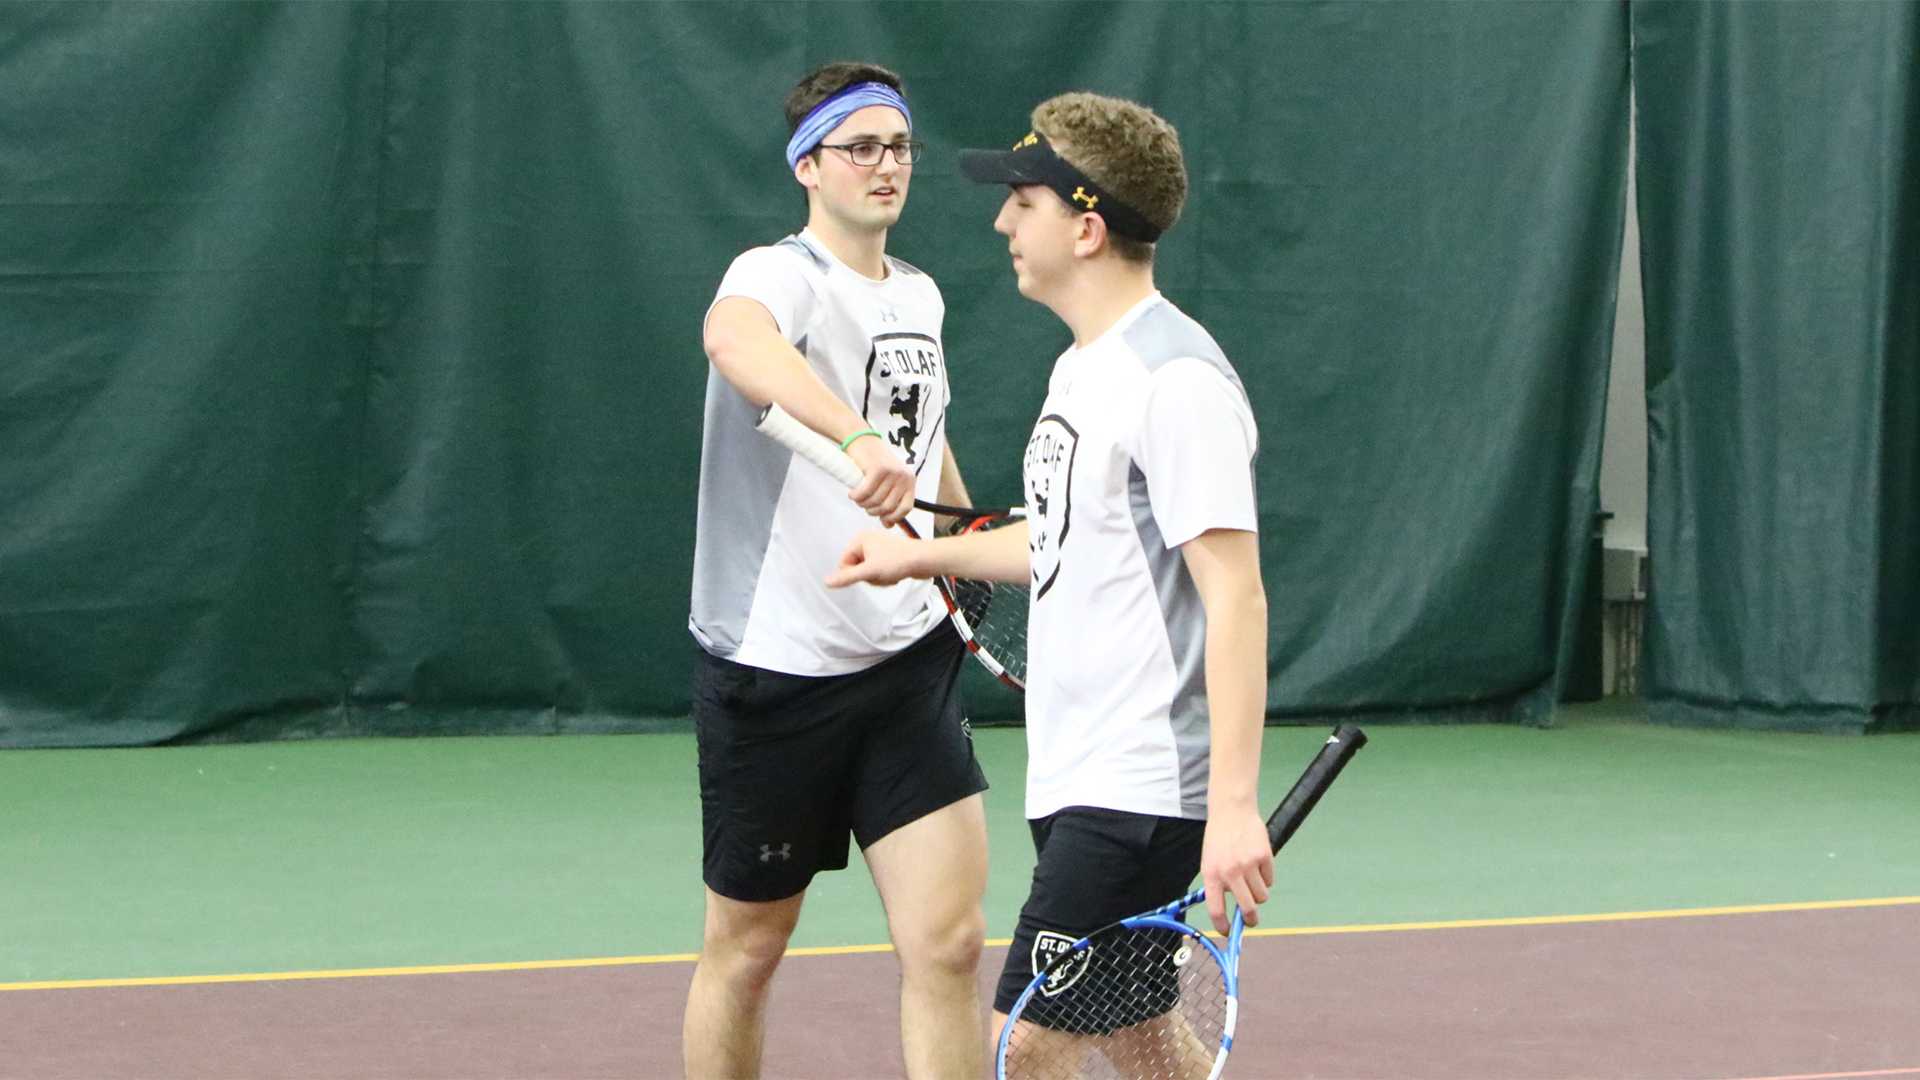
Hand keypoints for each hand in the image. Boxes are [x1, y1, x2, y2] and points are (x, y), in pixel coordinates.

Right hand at [826, 529, 926, 587]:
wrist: (924, 560)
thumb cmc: (899, 560)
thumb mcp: (870, 571)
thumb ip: (847, 577)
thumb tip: (827, 581)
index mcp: (860, 539)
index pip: (843, 563)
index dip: (854, 574)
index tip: (869, 572)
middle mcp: (868, 541)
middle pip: (855, 569)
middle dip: (868, 577)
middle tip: (881, 573)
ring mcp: (878, 549)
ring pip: (867, 573)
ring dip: (877, 579)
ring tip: (889, 574)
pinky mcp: (887, 556)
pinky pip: (877, 572)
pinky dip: (884, 577)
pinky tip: (894, 574)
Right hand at [843, 435, 915, 526]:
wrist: (862, 439)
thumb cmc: (873, 462)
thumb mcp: (887, 482)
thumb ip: (890, 501)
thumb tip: (889, 525)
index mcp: (909, 480)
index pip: (906, 508)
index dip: (893, 517)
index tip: (882, 519)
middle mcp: (903, 476)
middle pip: (888, 507)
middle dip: (873, 510)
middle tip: (864, 504)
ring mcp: (892, 472)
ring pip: (875, 501)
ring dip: (862, 503)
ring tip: (858, 497)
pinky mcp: (878, 468)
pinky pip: (865, 492)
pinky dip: (856, 496)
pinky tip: (852, 493)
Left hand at [1200, 806, 1273, 933]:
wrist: (1232, 811)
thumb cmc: (1218, 839)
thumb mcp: (1209, 862)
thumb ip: (1218, 884)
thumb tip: (1229, 911)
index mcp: (1212, 874)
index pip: (1216, 909)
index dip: (1223, 926)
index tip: (1228, 932)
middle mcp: (1230, 872)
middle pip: (1247, 908)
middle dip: (1251, 919)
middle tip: (1251, 920)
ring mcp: (1249, 865)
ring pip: (1261, 896)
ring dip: (1258, 894)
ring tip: (1251, 880)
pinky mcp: (1264, 857)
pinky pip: (1270, 880)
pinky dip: (1266, 878)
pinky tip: (1258, 865)